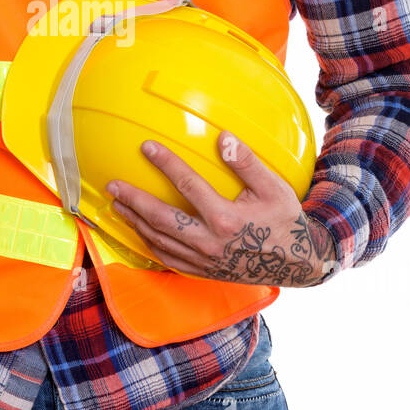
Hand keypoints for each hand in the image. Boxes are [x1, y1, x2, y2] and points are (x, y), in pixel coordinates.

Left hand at [106, 130, 336, 286]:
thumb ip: (247, 163)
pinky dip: (149, 244)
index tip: (146, 147)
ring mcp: (203, 260)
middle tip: (112, 185)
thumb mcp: (274, 188)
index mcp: (226, 218)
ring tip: (117, 204)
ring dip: (134, 222)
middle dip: (134, 200)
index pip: (188, 184)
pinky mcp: (202, 271)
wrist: (297, 264)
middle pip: (161, 218)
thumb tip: (223, 138)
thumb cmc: (285, 221)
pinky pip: (167, 259)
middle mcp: (209, 242)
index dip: (165, 163)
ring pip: (159, 240)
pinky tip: (139, 231)